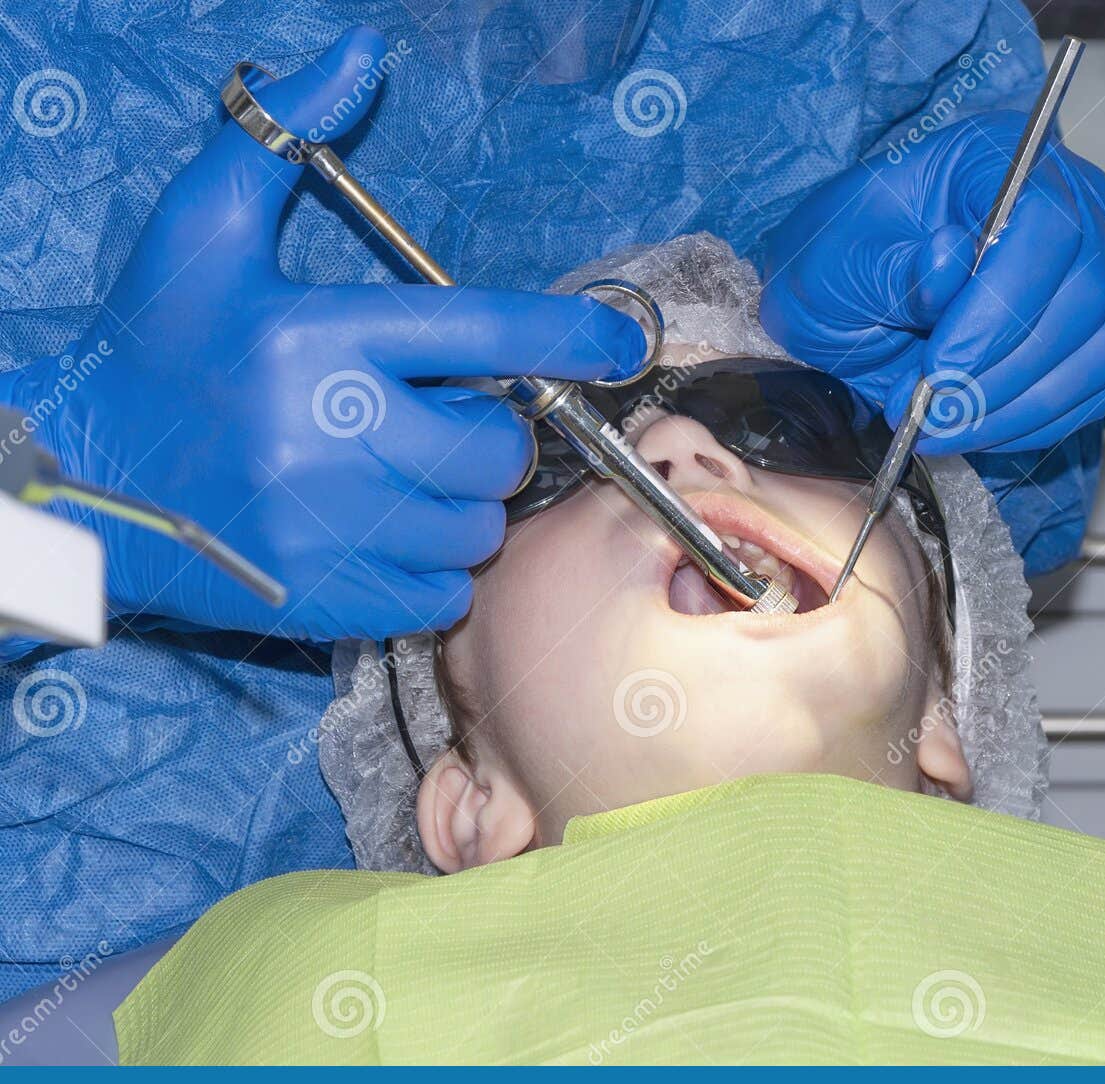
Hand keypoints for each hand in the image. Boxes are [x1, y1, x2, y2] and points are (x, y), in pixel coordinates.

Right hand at [13, 27, 644, 640]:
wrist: (79, 477)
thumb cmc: (158, 352)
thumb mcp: (201, 233)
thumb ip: (279, 143)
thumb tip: (357, 56)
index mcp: (319, 340)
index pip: (483, 331)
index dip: (568, 336)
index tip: (620, 342)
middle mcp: (335, 437)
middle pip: (499, 448)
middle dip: (489, 432)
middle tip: (433, 416)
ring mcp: (332, 529)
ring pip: (479, 524)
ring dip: (461, 500)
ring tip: (396, 474)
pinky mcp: (328, 600)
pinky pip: (445, 592)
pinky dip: (433, 567)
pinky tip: (382, 532)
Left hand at [759, 110, 1104, 453]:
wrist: (846, 295)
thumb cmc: (841, 259)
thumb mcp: (839, 260)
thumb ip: (896, 267)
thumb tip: (951, 261)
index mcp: (1003, 155)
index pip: (1047, 221)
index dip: (1002, 304)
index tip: (941, 365)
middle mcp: (1069, 202)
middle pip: (1085, 292)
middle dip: (1004, 371)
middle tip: (932, 410)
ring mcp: (1092, 268)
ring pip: (1099, 349)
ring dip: (1018, 407)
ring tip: (941, 426)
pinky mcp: (1092, 332)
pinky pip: (1093, 388)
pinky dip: (1033, 423)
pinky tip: (973, 429)